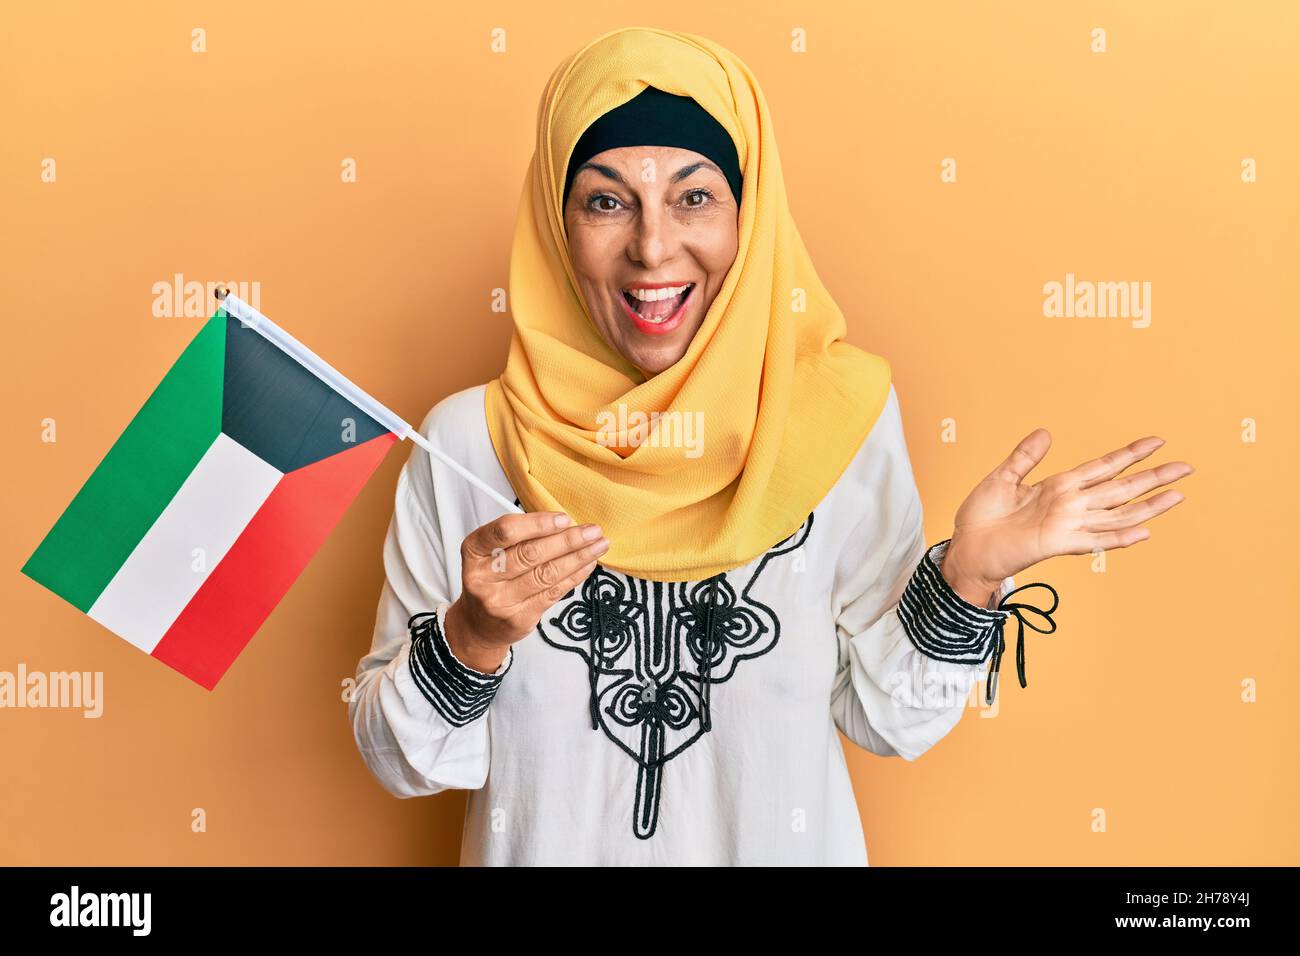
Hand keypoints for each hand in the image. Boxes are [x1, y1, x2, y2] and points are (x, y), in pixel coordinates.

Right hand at [444, 511, 609, 671]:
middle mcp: (483, 576)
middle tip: (591, 531)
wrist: (479, 624)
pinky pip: (553, 592)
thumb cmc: (491, 579)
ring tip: (598, 546)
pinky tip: (587, 565)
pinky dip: (574, 576)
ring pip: (546, 573)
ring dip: (577, 557)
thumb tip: (563, 523)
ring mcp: (500, 600)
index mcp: (474, 550)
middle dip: (567, 540)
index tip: (564, 519)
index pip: (506, 531)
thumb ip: (520, 536)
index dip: (538, 524)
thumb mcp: (491, 552)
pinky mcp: (519, 618)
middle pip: (531, 553)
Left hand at [940, 430, 1193, 604]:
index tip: (1157, 441)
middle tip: (1186, 466)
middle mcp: (1070, 505)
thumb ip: (1025, 457)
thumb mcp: (1002, 478)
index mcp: (1060, 486)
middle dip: (1153, 477)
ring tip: (1178, 495)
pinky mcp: (1057, 542)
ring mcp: (1067, 524)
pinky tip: (1144, 531)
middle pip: (1121, 488)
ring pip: (1117, 513)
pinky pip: (1094, 540)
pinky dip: (1119, 537)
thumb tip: (1046, 432)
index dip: (1130, 454)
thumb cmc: (982, 518)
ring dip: (1148, 506)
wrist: (966, 548)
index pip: (1104, 467)